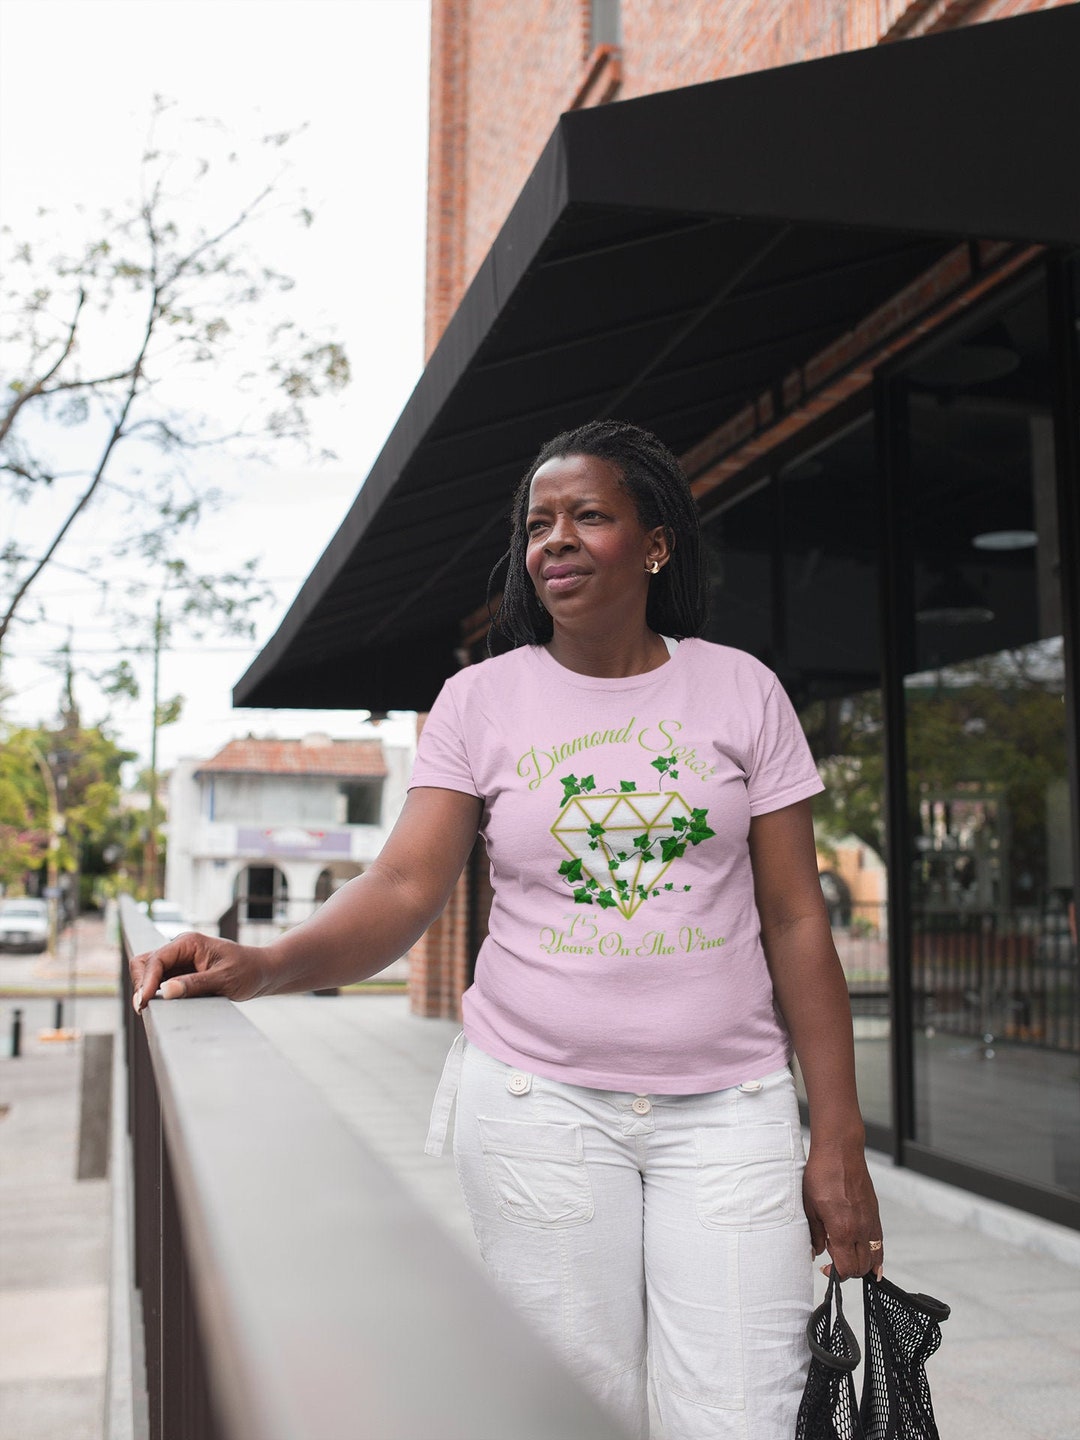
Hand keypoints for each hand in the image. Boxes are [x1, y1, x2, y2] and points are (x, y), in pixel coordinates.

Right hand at [130, 931, 271, 1011]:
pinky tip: (161, 1008)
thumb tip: (165, 991)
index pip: (157, 959)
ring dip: (146, 990)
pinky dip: (155, 994)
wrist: (261, 972)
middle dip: (140, 984)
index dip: (146, 981)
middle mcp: (180, 949)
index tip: (143, 1002)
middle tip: (143, 1009)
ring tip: (151, 1011)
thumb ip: (195, 984)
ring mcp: (179, 961)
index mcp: (189, 942)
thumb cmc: (247, 971)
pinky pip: (159, 983)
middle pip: (144, 963)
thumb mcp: (224, 979)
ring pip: (148, 973)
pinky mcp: (181, 974)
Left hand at [803, 1136, 883, 1280]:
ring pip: (874, 1258)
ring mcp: (870, 1222)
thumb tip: (816, 1252)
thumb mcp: (809, 1206)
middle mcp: (860, 1230)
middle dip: (849, 1271)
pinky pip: (879, 1243)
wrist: (840, 1152)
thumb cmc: (822, 1175)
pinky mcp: (875, 1214)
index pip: (847, 1268)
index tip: (826, 1268)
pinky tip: (867, 1255)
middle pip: (862, 1268)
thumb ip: (815, 1234)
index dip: (836, 1274)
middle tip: (834, 1260)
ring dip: (862, 1264)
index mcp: (842, 1230)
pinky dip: (875, 1254)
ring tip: (847, 1256)